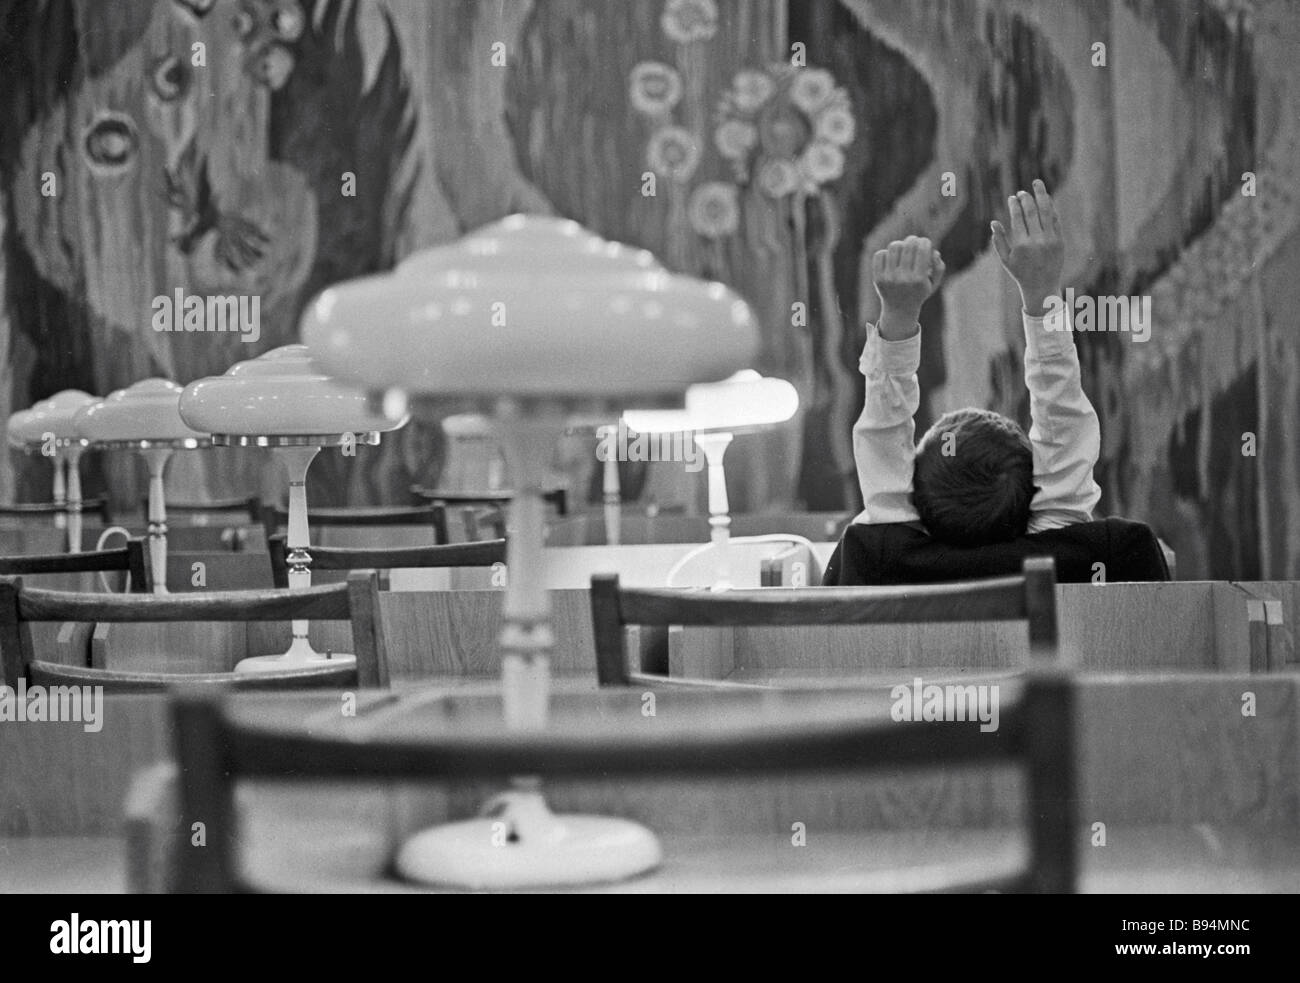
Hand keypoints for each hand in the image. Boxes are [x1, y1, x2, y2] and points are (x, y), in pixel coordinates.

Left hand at [872, 235, 944, 339]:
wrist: (899, 310)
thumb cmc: (919, 292)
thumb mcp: (934, 283)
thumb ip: (939, 267)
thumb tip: (934, 252)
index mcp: (919, 279)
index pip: (922, 249)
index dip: (925, 241)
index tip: (925, 243)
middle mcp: (903, 278)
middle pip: (907, 245)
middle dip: (913, 240)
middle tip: (914, 243)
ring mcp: (889, 278)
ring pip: (893, 247)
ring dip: (900, 245)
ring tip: (903, 250)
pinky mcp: (877, 278)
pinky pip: (880, 254)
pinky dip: (886, 253)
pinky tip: (892, 259)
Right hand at [990, 179, 1063, 313]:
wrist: (1042, 286)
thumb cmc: (1020, 272)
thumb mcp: (1005, 259)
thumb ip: (999, 240)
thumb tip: (993, 222)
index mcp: (1021, 245)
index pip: (1018, 217)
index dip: (1014, 205)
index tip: (1012, 197)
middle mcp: (1037, 241)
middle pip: (1032, 211)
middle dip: (1026, 198)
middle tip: (1022, 192)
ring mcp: (1050, 240)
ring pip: (1046, 211)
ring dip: (1041, 195)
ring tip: (1037, 183)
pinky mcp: (1060, 240)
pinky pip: (1055, 219)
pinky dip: (1050, 207)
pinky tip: (1045, 199)